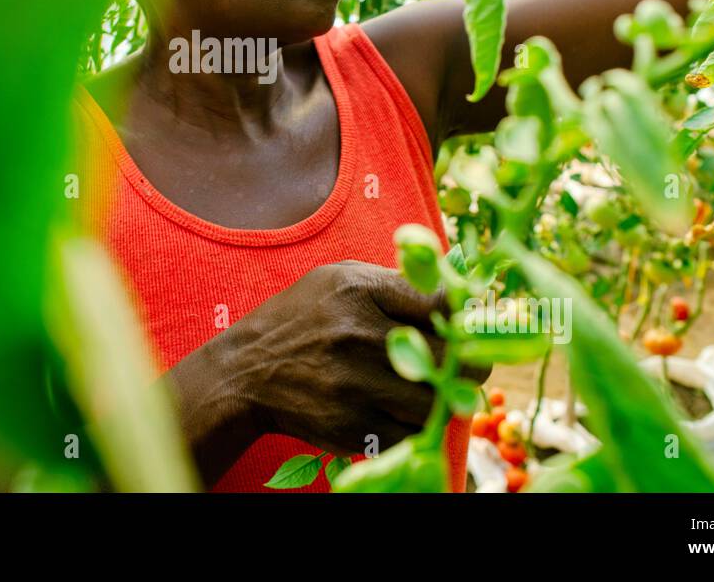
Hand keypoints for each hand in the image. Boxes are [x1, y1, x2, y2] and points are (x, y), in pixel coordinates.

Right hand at [217, 260, 484, 458]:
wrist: (245, 374)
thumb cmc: (302, 319)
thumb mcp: (339, 279)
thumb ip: (394, 281)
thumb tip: (457, 291)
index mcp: (359, 290)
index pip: (442, 301)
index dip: (465, 315)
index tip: (467, 323)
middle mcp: (358, 335)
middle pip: (449, 357)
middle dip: (467, 363)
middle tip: (466, 364)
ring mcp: (355, 385)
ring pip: (435, 402)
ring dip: (442, 399)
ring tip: (433, 389)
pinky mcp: (351, 426)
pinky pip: (410, 435)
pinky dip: (414, 427)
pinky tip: (401, 412)